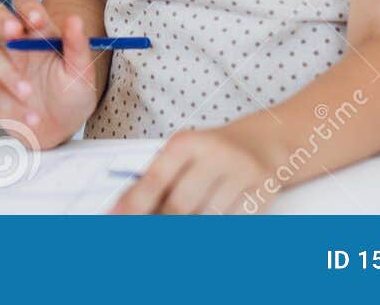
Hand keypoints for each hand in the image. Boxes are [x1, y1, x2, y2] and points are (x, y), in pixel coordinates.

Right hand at [0, 0, 101, 149]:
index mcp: (37, 32)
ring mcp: (2, 66)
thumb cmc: (72, 94)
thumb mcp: (82, 72)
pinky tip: (31, 117)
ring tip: (29, 92)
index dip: (27, 7)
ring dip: (9, 72)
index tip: (37, 19)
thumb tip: (74, 20)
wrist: (62, 129)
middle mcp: (16, 45)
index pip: (24, 5)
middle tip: (12, 31)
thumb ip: (78, 46)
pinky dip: (11, 104)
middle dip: (0, 19)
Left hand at [110, 125, 272, 214]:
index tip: (116, 221)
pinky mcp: (263, 192)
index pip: (155, 180)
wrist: (261, 143)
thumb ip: (157, 180)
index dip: (134, 205)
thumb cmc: (209, 154)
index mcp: (186, 143)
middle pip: (180, 206)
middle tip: (145, 235)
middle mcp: (215, 155)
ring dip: (191, 230)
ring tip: (180, 225)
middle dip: (161, 226)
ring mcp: (241, 173)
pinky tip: (208, 222)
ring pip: (208, 219)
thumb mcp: (181, 156)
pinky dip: (217, 228)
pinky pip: (234, 223)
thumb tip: (126, 211)